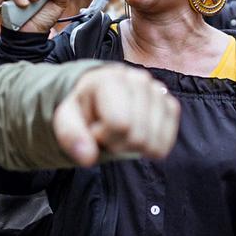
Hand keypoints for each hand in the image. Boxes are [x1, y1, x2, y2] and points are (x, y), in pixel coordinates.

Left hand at [53, 66, 179, 165]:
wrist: (98, 99)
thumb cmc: (82, 109)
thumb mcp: (65, 119)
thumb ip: (70, 135)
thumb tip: (87, 156)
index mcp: (111, 78)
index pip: (120, 124)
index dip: (103, 137)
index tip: (93, 128)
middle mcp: (139, 79)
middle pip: (138, 137)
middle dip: (118, 144)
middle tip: (106, 132)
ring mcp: (158, 91)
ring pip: (154, 143)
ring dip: (133, 147)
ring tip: (120, 131)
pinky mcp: (170, 104)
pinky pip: (167, 141)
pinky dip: (150, 147)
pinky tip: (136, 134)